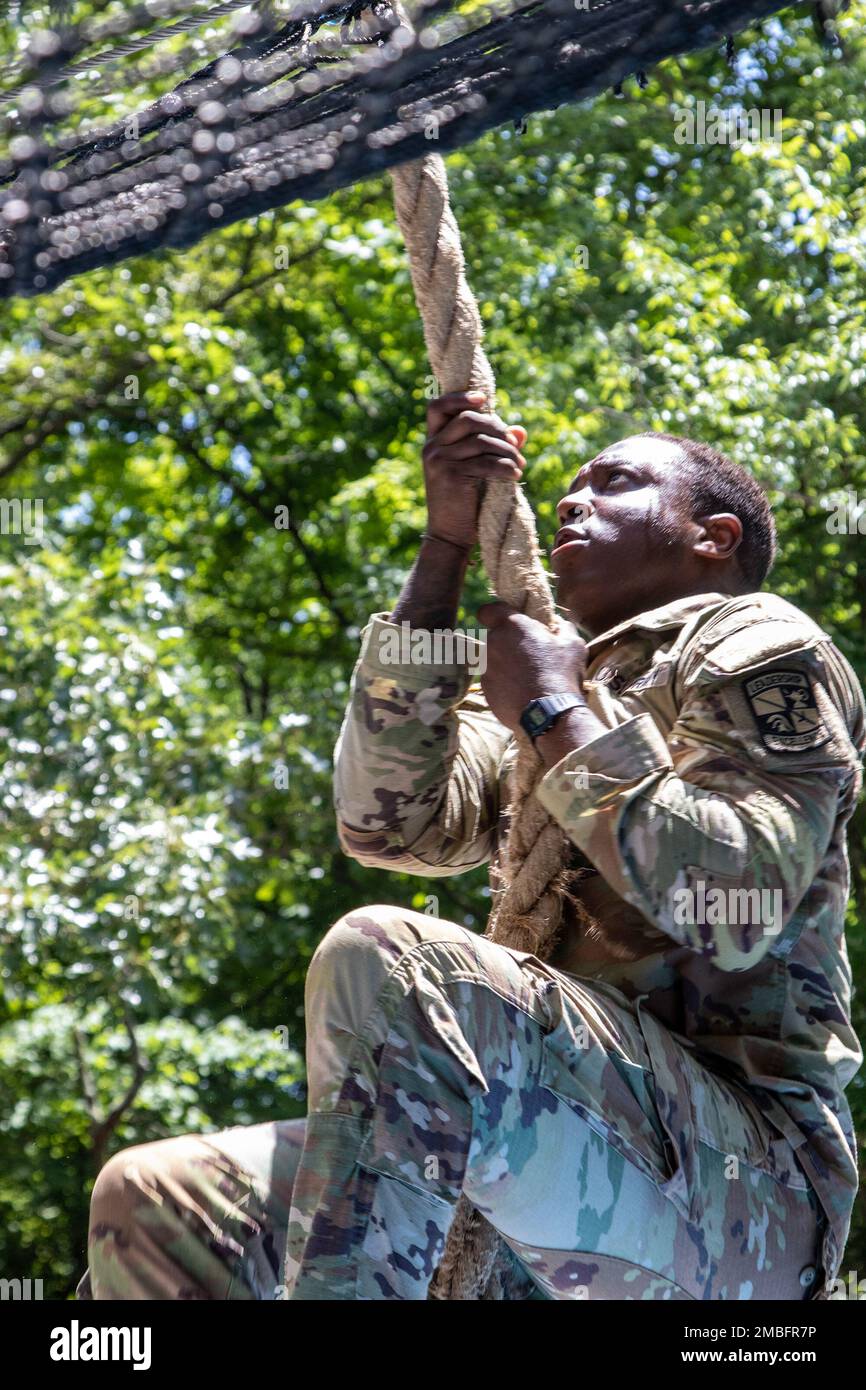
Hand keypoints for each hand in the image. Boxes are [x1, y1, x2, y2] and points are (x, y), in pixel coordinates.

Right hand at [423, 391, 527, 549]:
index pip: (437, 407)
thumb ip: (495, 446)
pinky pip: (486, 463)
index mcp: (433, 441)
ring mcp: (438, 460)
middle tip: (515, 447)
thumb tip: (521, 431)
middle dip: (498, 429)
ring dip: (507, 452)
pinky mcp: (450, 475)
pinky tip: (516, 476)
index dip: (459, 398)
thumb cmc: (465, 501)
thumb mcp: (477, 469)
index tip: (483, 399)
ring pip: (481, 441)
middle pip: (469, 419)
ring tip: (520, 465)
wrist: (450, 534)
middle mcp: (431, 447)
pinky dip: (505, 468)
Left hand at [477, 601, 587, 732]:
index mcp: (513, 626)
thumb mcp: (573, 644)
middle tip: (529, 654)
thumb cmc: (562, 673)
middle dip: (508, 643)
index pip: (488, 610)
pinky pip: (493, 680)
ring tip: (527, 677)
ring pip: (493, 660)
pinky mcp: (485, 689)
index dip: (494, 614)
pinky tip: (521, 691)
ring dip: (505, 664)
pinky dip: (503, 683)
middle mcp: (493, 644)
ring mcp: (487, 668)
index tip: (504, 620)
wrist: (549, 713)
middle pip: (495, 637)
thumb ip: (563, 628)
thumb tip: (559, 624)